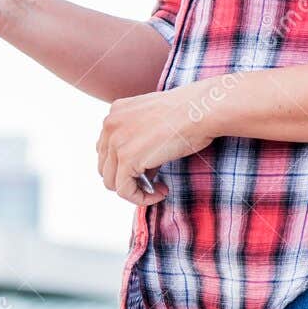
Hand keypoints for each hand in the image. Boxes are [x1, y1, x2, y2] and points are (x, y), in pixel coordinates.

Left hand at [95, 83, 217, 205]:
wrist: (202, 110)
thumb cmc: (190, 113)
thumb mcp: (155, 121)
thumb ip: (139, 140)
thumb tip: (140, 170)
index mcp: (116, 112)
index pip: (107, 149)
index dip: (124, 165)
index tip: (148, 170)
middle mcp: (110, 125)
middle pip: (105, 166)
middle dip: (127, 178)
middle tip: (153, 181)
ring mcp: (116, 141)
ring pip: (111, 181)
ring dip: (134, 190)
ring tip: (158, 188)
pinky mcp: (127, 158)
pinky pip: (124, 190)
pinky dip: (140, 198)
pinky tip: (161, 192)